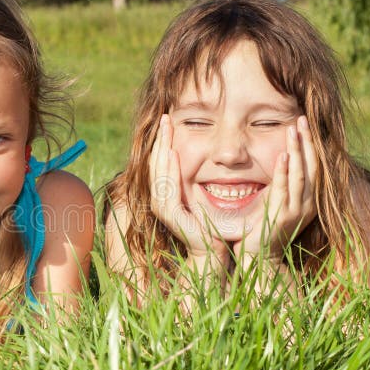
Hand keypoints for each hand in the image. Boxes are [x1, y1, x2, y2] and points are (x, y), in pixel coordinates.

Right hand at [149, 115, 228, 260]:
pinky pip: (167, 187)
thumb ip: (198, 181)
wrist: (213, 252)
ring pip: (159, 171)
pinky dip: (169, 169)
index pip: (161, 162)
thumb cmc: (212, 226)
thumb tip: (208, 158)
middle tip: (165, 116)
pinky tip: (172, 153)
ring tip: (167, 128)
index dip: (163, 141)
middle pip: (156, 162)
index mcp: (167, 194)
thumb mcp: (204, 197)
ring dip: (162, 147)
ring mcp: (163, 207)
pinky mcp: (171, 214)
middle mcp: (160, 199)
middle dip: (161, 138)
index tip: (168, 121)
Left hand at [234, 116, 317, 260]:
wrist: (258, 257)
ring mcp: (296, 211)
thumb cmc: (264, 229)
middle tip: (302, 119)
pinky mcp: (282, 216)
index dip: (311, 145)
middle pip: (312, 166)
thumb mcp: (277, 203)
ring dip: (296, 150)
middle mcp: (308, 205)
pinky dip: (283, 171)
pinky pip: (284, 189)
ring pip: (300, 175)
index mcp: (309, 201)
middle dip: (307, 142)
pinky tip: (282, 154)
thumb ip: (282, 185)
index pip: (315, 167)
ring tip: (293, 130)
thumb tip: (281, 159)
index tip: (304, 124)